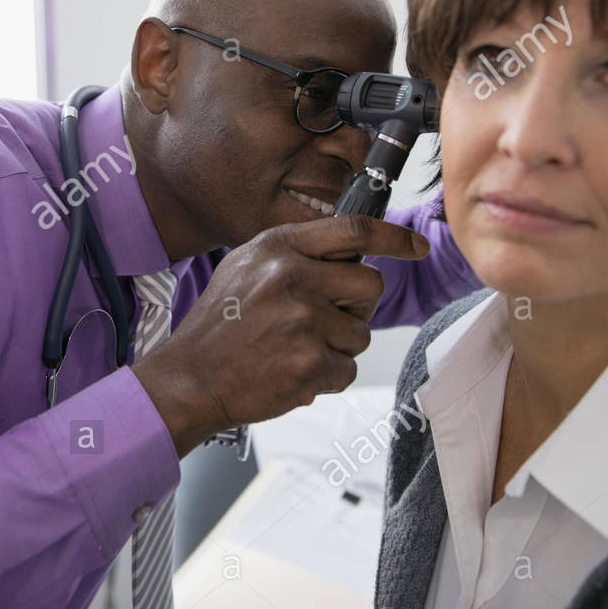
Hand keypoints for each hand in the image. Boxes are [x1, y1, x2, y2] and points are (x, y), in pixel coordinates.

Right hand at [132, 215, 429, 455]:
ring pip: (361, 333)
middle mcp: (292, 277)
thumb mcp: (246, 268)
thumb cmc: (218, 325)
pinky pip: (346, 368)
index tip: (418, 246)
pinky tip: (292, 372)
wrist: (189, 378)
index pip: (353, 229)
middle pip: (370, 285)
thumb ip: (296, 255)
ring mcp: (302, 320)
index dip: (393, 237)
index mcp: (278, 248)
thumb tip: (351, 256)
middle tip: (322, 322)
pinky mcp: (309, 362)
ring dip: (337, 347)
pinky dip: (326, 376)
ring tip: (293, 350)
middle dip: (356, 308)